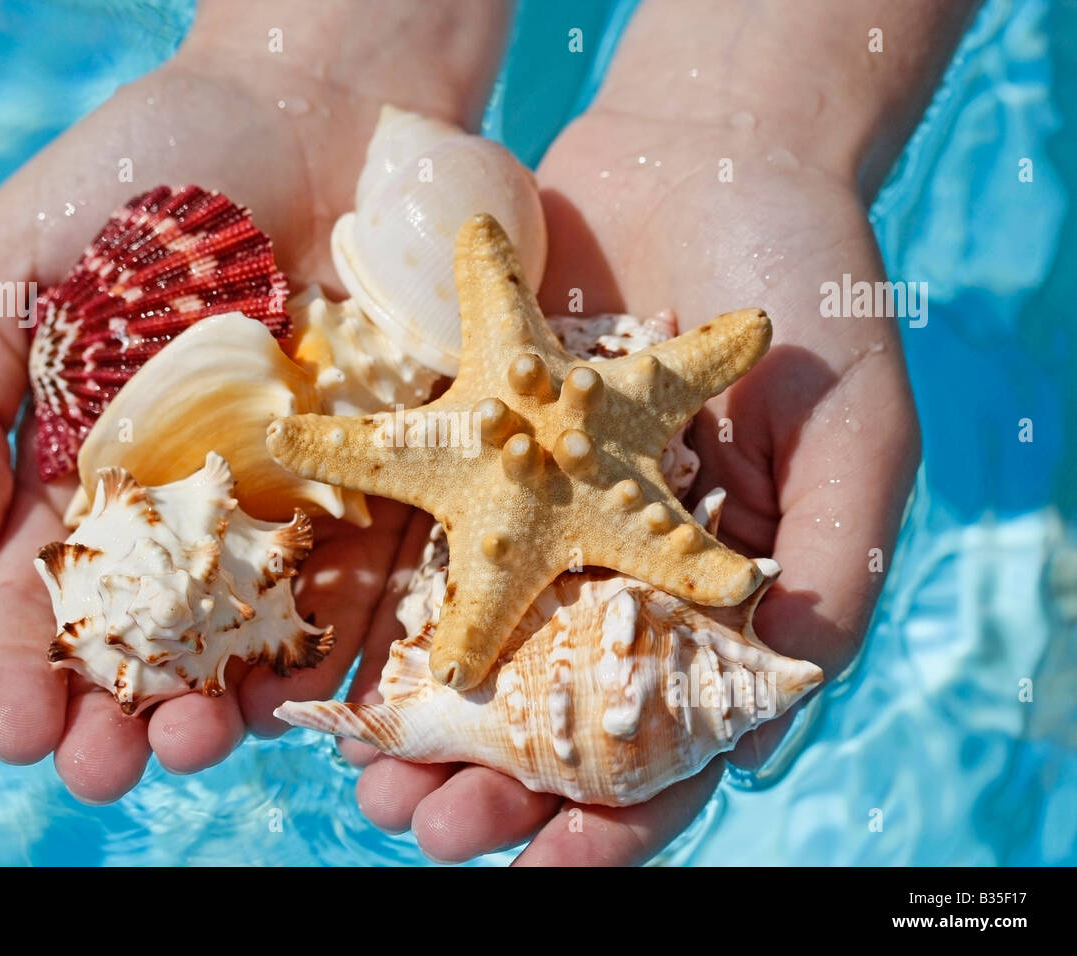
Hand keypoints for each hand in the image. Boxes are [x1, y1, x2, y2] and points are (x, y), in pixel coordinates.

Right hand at [0, 1, 508, 801]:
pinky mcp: (393, 475)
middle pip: (151, 639)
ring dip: (226, 704)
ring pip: (258, 633)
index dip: (23, 667)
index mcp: (91, 467)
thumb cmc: (147, 171)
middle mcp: (190, 503)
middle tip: (113, 767)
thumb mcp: (9, 262)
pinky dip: (342, 645)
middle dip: (123, 715)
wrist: (316, 106)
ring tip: (208, 740)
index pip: (46, 593)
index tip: (22, 729)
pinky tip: (315, 697)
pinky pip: (371, 581)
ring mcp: (294, 497)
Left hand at [344, 14, 938, 859]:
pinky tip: (310, 660)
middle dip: (488, 780)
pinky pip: (401, 530)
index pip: (661, 736)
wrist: (710, 150)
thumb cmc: (812, 288)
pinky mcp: (461, 441)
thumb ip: (830, 567)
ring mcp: (528, 507)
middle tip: (428, 821)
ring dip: (408, 718)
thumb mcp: (853, 428)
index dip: (614, 815)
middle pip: (540, 708)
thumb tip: (774, 721)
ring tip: (362, 773)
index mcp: (702, 591)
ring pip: (457, 639)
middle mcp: (605, 565)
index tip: (557, 865)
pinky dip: (358, 598)